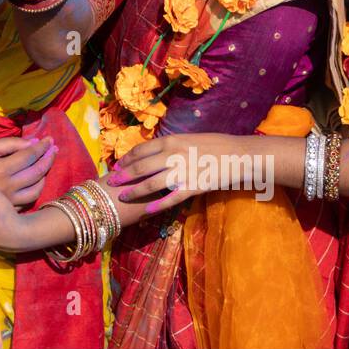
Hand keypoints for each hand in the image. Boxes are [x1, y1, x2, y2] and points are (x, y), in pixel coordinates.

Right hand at [0, 136, 54, 207]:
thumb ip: (11, 144)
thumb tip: (33, 143)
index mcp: (2, 169)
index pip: (30, 155)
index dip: (42, 146)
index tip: (49, 139)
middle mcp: (8, 186)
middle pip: (37, 172)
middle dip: (48, 158)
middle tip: (54, 149)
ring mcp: (9, 200)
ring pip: (37, 189)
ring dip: (45, 175)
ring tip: (46, 164)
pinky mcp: (8, 208)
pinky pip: (29, 200)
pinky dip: (36, 189)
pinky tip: (37, 180)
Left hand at [104, 132, 243, 213]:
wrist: (238, 155)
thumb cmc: (215, 145)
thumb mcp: (188, 139)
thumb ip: (170, 146)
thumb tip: (153, 152)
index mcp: (171, 141)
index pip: (141, 150)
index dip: (127, 159)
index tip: (118, 165)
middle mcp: (173, 155)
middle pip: (141, 167)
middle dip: (123, 175)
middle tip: (110, 181)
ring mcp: (182, 172)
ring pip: (150, 183)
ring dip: (134, 191)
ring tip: (122, 197)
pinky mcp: (192, 187)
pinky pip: (170, 198)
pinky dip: (156, 204)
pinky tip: (146, 209)